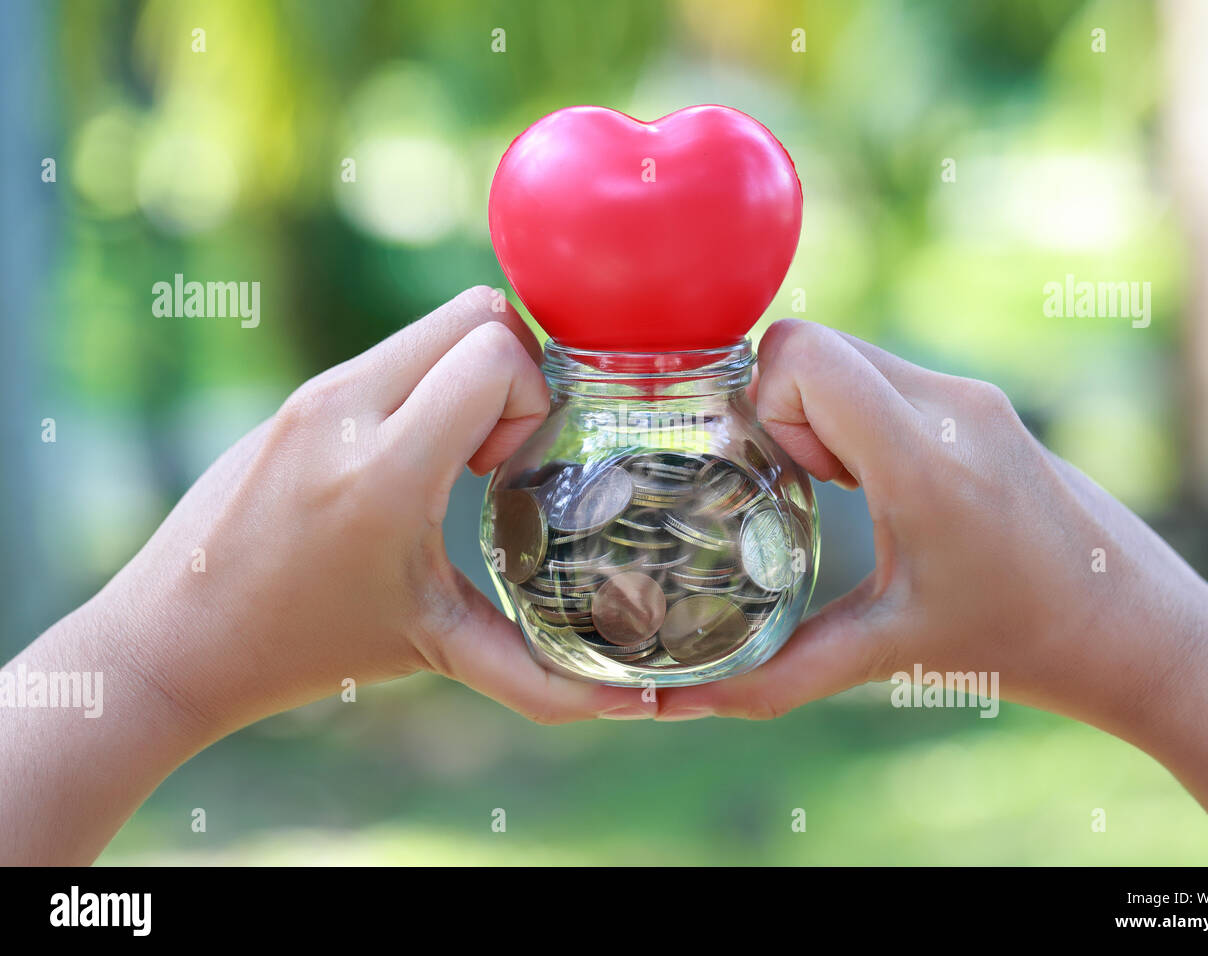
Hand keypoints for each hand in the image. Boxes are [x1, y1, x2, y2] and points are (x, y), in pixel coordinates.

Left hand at [2, 287, 653, 862]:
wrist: (173, 639)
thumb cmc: (303, 649)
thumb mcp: (432, 651)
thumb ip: (541, 678)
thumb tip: (633, 710)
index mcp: (383, 471)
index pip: (495, 354)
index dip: (534, 401)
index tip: (514, 470)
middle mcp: (343, 410)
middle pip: (477, 312)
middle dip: (516, 373)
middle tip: (497, 454)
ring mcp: (314, 394)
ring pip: (434, 325)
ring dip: (470, 377)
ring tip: (459, 461)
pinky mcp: (299, 396)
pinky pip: (394, 354)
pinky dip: (428, 388)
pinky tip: (415, 462)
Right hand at [659, 319, 1207, 863]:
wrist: (1133, 626)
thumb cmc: (1019, 643)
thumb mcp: (890, 654)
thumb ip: (781, 676)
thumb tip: (695, 705)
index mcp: (923, 462)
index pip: (804, 356)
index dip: (764, 404)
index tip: (780, 475)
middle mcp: (950, 407)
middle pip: (813, 345)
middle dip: (781, 410)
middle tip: (804, 487)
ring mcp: (971, 397)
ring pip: (849, 354)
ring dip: (821, 412)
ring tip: (845, 489)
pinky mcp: (982, 403)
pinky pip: (886, 375)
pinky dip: (857, 415)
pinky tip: (878, 484)